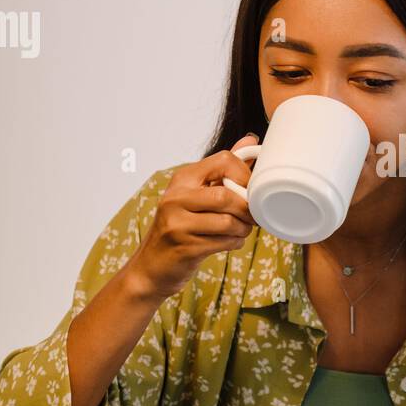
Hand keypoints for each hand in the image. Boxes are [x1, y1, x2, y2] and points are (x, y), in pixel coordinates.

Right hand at [128, 134, 259, 301]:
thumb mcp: (197, 193)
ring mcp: (177, 223)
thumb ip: (224, 168)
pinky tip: (230, 242)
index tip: (250, 191)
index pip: (224, 160)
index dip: (246, 176)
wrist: (152, 266)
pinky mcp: (183, 247)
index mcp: (183, 178)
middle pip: (226, 195)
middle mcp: (176, 197)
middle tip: (252, 217)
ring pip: (228, 222)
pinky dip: (234, 243)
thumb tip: (250, 139)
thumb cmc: (181, 226)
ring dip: (243, 229)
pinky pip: (223, 242)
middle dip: (247, 209)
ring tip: (241, 230)